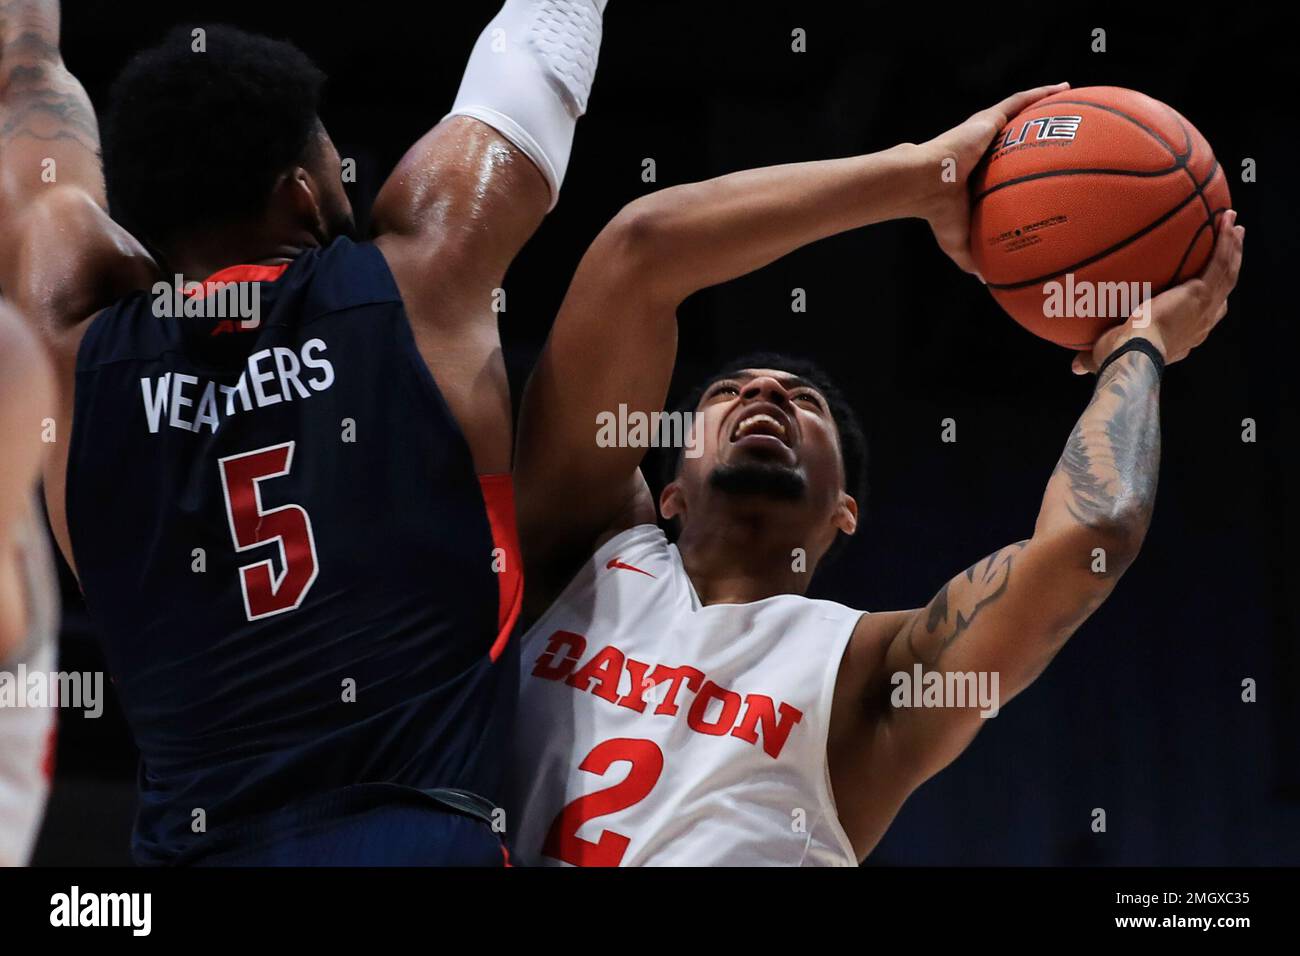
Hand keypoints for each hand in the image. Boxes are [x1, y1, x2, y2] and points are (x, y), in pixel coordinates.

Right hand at [916, 82, 1069, 276]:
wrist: (924, 185)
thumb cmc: (937, 213)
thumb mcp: (958, 243)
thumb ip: (973, 259)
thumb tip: (987, 282)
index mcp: (980, 176)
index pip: (1008, 168)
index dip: (1027, 166)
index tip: (1048, 169)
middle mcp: (985, 151)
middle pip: (1019, 138)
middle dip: (1041, 133)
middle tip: (1068, 134)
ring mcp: (986, 132)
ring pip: (1021, 114)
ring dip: (1045, 105)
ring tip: (1072, 100)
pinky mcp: (987, 119)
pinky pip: (1019, 102)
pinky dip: (1040, 94)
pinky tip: (1063, 88)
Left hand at [1072, 210, 1244, 374]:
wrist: (1134, 354)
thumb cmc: (1117, 358)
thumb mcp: (1105, 354)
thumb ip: (1091, 357)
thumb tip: (1074, 367)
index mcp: (1185, 335)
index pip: (1203, 314)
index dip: (1208, 300)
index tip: (1205, 285)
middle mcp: (1201, 322)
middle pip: (1222, 288)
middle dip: (1227, 265)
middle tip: (1231, 244)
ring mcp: (1206, 307)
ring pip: (1227, 272)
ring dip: (1233, 247)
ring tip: (1233, 224)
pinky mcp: (1203, 293)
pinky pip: (1221, 262)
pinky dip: (1228, 242)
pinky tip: (1228, 221)